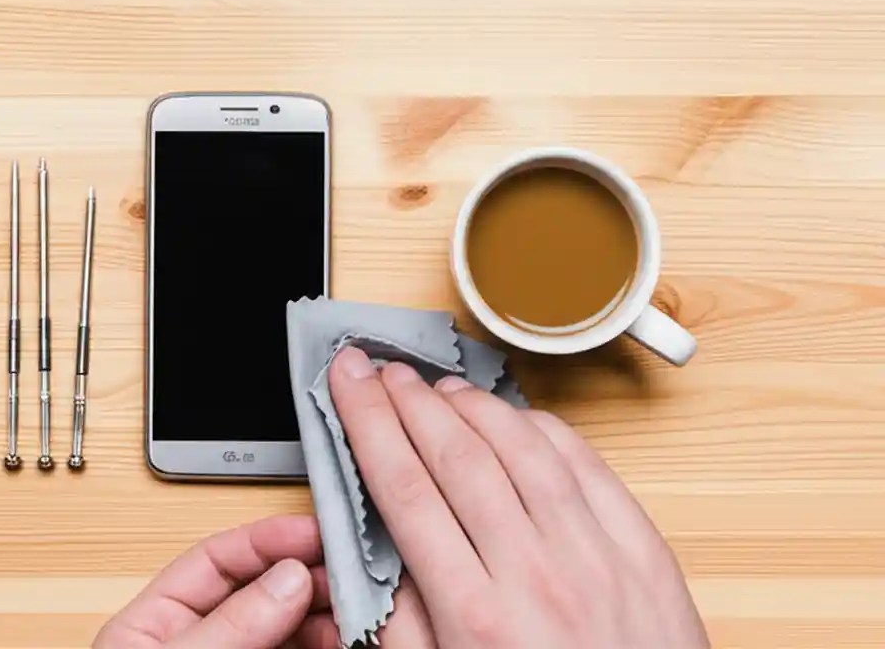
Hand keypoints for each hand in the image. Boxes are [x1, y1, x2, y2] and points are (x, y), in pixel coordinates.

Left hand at [94, 515, 341, 648]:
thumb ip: (229, 626)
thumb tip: (287, 579)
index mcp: (152, 625)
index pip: (214, 560)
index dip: (267, 540)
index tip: (314, 533)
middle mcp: (194, 640)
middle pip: (260, 591)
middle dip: (308, 577)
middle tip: (351, 573)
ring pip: (288, 627)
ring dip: (325, 614)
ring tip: (359, 612)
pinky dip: (327, 644)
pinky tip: (350, 640)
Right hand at [330, 346, 709, 647]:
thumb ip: (402, 621)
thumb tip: (376, 548)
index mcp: (475, 616)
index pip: (405, 489)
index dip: (369, 423)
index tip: (349, 383)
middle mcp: (534, 576)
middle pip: (457, 457)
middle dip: (410, 402)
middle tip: (382, 370)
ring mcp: (596, 559)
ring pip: (523, 450)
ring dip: (473, 407)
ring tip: (439, 388)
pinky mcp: (643, 552)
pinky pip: (587, 467)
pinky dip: (544, 430)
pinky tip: (516, 418)